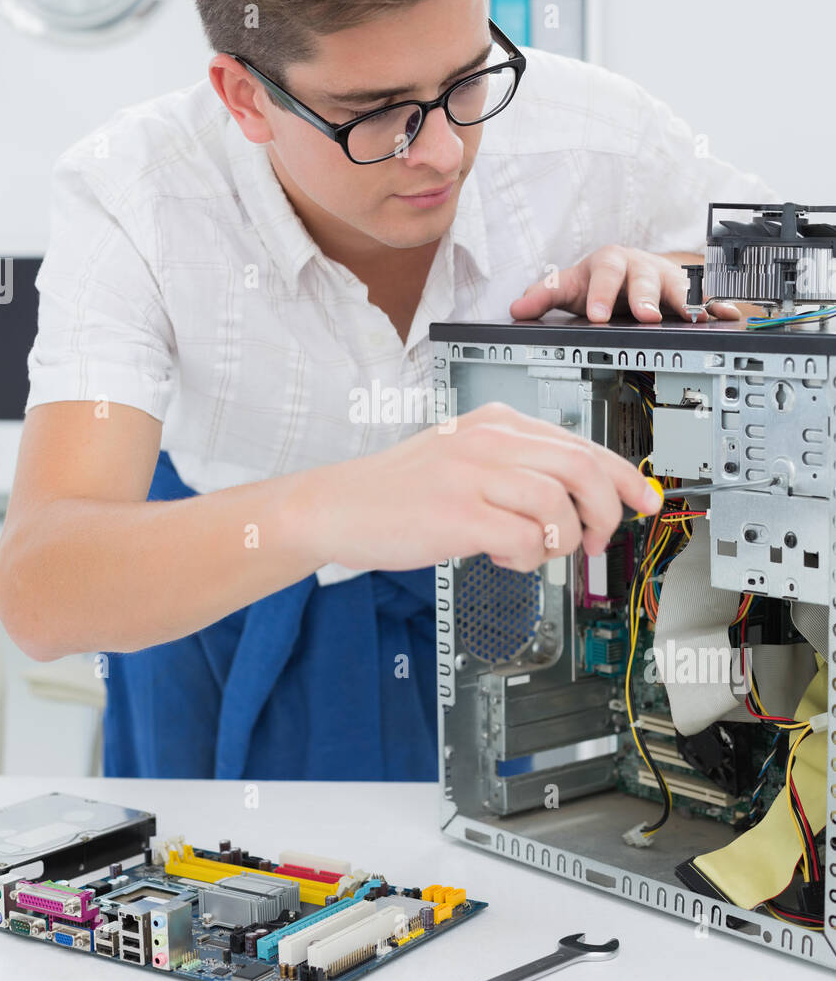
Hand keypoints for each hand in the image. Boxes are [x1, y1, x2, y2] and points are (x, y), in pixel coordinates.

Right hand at [298, 402, 663, 574]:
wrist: (336, 505)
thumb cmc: (401, 489)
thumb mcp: (464, 456)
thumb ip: (518, 466)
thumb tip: (582, 495)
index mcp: (497, 423)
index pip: (582, 443)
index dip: (624, 476)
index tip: (645, 499)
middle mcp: (489, 441)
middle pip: (582, 469)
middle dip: (604, 512)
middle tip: (594, 539)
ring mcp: (472, 475)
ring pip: (558, 505)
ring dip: (562, 539)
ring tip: (540, 552)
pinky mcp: (457, 514)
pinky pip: (526, 539)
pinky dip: (528, 557)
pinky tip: (506, 557)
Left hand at [510, 245, 741, 323]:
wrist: (630, 271)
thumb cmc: (599, 280)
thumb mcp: (569, 286)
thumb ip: (543, 296)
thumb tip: (516, 308)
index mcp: (610, 262)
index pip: (604, 273)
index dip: (601, 294)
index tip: (596, 316)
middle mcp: (640, 266)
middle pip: (645, 277)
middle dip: (645, 297)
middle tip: (644, 317)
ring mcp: (666, 278)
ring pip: (677, 286)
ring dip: (685, 302)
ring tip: (692, 319)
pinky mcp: (686, 292)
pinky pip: (705, 298)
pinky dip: (717, 307)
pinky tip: (727, 316)